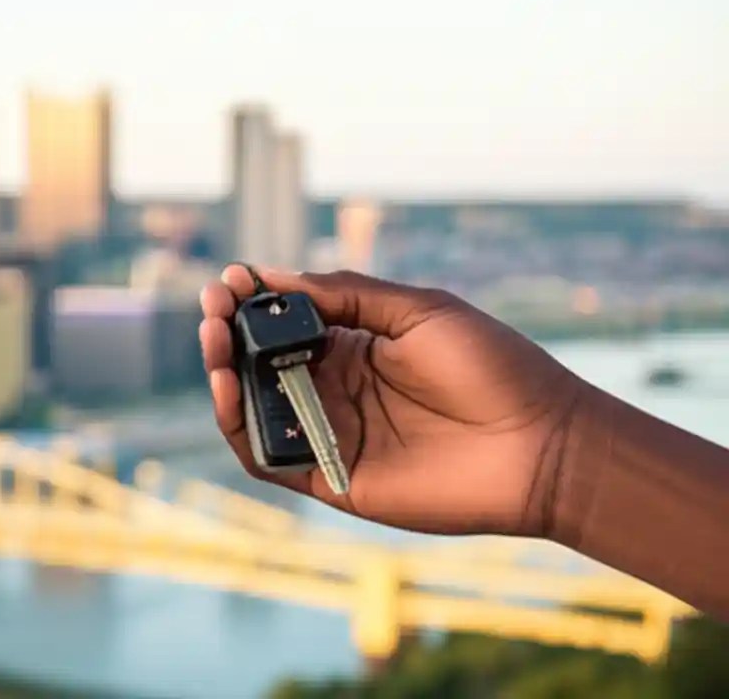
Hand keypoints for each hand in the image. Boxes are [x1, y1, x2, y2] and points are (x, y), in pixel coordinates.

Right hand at [199, 266, 591, 536]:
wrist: (541, 445)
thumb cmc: (493, 367)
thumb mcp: (419, 311)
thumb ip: (348, 295)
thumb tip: (278, 276)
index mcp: (356, 346)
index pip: (285, 322)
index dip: (254, 300)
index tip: (233, 278)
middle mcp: (335, 390)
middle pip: (259, 362)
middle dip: (228, 330)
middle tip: (212, 306)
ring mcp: (330, 435)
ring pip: (255, 407)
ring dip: (224, 374)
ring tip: (214, 340)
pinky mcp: (332, 479)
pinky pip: (269, 457)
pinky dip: (240, 426)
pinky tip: (233, 388)